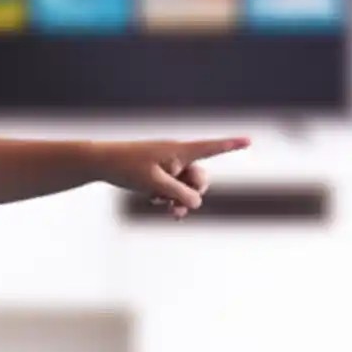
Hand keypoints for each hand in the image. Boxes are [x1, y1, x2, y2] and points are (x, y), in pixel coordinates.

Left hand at [92, 137, 248, 219]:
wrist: (102, 162)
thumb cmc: (128, 167)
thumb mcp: (156, 184)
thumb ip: (180, 194)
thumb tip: (198, 201)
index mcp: (179, 151)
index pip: (211, 147)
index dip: (231, 145)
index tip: (249, 140)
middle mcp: (177, 156)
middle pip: (200, 177)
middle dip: (194, 194)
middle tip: (177, 208)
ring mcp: (168, 165)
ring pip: (186, 187)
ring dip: (180, 201)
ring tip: (168, 212)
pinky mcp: (159, 173)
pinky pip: (173, 189)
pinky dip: (169, 198)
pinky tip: (156, 204)